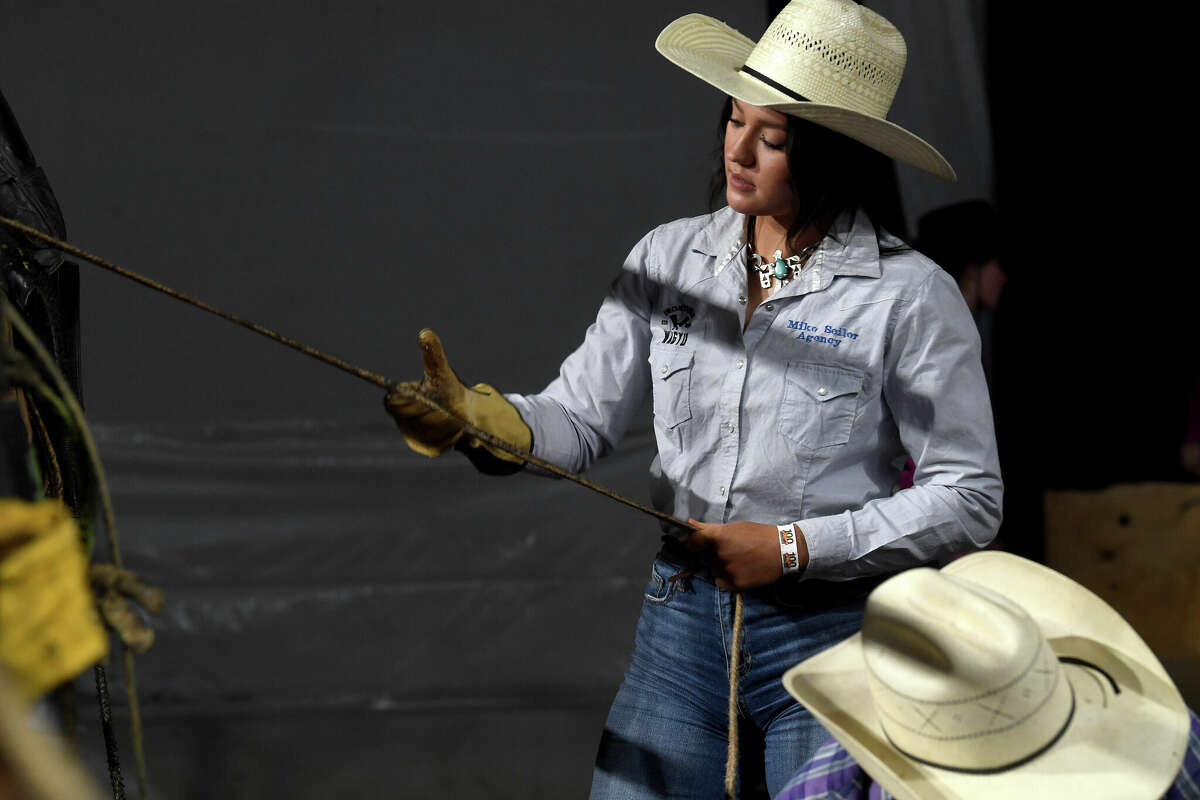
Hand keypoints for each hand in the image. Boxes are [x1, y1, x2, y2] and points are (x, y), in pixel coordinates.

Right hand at [384, 329, 530, 464]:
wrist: (466, 413)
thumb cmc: (447, 390)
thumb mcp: (441, 371)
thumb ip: (433, 355)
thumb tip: (425, 332)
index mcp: (399, 400)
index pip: (392, 403)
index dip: (408, 401)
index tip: (425, 395)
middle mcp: (401, 419)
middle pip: (415, 419)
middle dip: (435, 413)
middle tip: (449, 408)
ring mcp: (412, 436)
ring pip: (429, 433)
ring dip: (447, 426)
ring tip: (457, 419)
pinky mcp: (425, 448)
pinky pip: (438, 445)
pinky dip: (451, 438)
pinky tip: (458, 430)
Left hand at [685, 518, 808, 590]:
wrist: (782, 550)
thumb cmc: (758, 534)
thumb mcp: (735, 527)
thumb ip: (709, 527)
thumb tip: (689, 524)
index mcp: (717, 537)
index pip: (692, 542)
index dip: (692, 543)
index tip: (696, 544)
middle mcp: (719, 554)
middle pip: (703, 556)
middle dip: (711, 554)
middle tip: (728, 551)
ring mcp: (727, 570)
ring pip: (712, 570)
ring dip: (719, 566)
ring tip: (737, 560)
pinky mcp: (735, 583)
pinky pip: (720, 582)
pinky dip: (725, 578)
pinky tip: (738, 571)